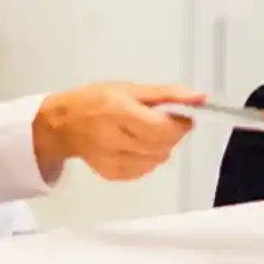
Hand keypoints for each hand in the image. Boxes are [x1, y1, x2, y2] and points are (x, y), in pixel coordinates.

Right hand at [33, 83, 203, 181]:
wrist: (63, 125)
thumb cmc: (97, 100)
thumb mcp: (131, 89)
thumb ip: (167, 94)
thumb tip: (200, 97)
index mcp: (121, 112)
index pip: (163, 128)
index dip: (180, 124)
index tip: (183, 116)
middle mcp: (116, 139)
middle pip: (163, 145)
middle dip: (172, 134)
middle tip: (165, 122)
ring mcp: (113, 160)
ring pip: (157, 160)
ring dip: (161, 147)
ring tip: (146, 133)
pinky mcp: (113, 174)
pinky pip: (144, 169)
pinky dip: (148, 158)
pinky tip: (136, 145)